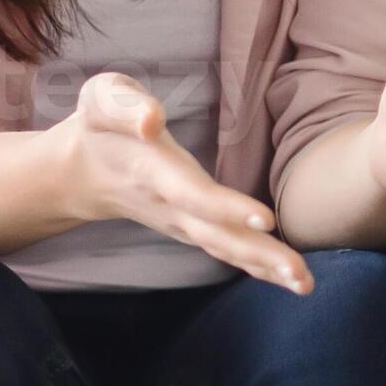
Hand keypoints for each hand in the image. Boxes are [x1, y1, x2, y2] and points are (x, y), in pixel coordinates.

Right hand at [54, 72, 311, 293]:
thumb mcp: (101, 100)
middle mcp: (170, 205)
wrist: (80, 172)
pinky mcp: (191, 228)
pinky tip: (290, 279)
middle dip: (259, 255)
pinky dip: (257, 267)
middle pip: (217, 235)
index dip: (226, 208)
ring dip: (266, 268)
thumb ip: (123, 106)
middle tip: (301, 276)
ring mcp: (180, 223)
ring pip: (224, 249)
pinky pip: (225, 250)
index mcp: (154, 171)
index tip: (266, 220)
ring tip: (305, 285)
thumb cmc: (100, 126)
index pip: (192, 194)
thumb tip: (151, 118)